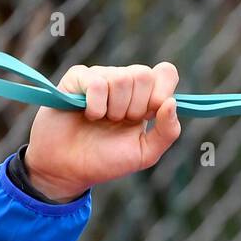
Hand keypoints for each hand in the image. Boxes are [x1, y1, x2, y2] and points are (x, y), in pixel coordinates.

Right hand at [24, 62, 181, 200]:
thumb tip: (172, 102)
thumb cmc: (107, 160)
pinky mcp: (77, 77)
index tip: (150, 115)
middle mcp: (125, 82)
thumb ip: (167, 132)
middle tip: (119, 122)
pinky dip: (96, 106)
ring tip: (102, 121)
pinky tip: (88, 115)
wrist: (68, 168)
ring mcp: (101, 77)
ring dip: (114, 109)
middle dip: (135, 107)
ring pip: (121, 79)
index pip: (166, 73)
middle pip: (144, 74)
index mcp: (145, 98)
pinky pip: (97, 83)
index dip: (162, 91)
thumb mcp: (145, 153)